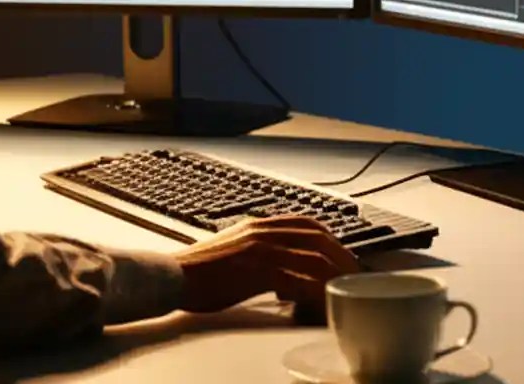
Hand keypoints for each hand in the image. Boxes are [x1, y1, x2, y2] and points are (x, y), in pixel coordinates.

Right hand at [175, 216, 359, 314]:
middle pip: (317, 237)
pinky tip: (322, 301)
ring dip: (333, 274)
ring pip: (311, 255)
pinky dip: (314, 290)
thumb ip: (258, 253)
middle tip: (354, 276)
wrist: (169, 275)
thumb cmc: (197, 272)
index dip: (331, 239)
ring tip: (345, 289)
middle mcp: (262, 231)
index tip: (343, 256)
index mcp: (258, 226)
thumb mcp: (233, 252)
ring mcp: (260, 248)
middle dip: (341, 256)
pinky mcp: (255, 269)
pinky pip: (296, 278)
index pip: (306, 223)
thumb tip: (281, 275)